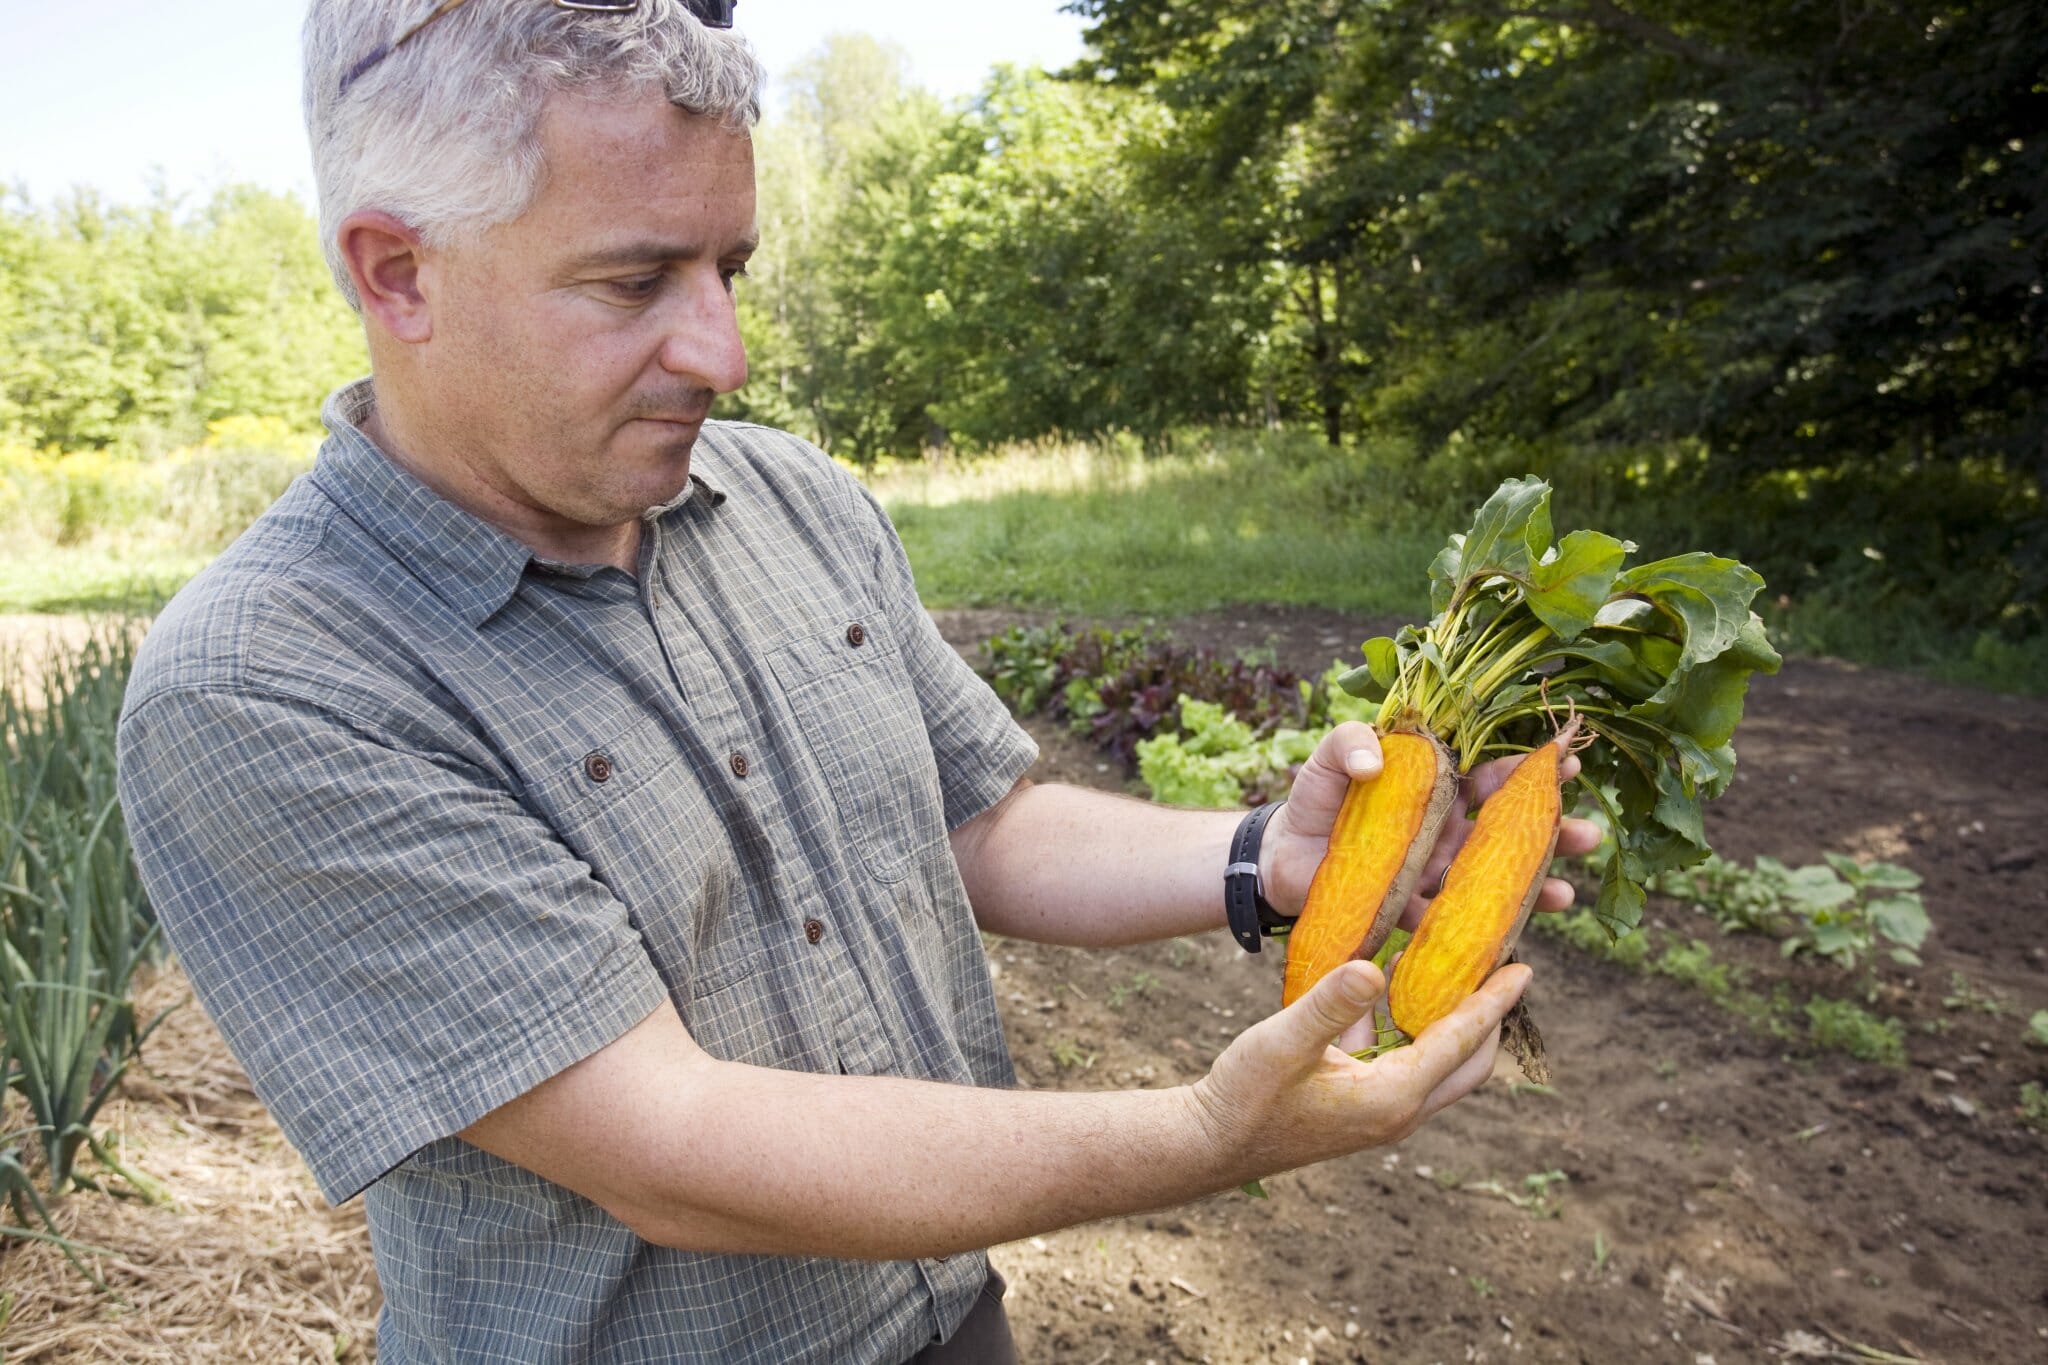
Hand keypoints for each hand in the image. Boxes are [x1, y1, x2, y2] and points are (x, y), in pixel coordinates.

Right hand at [1186, 958, 1530, 1178]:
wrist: (1210, 1145)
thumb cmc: (1243, 1096)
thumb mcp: (1281, 1041)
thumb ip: (1329, 1003)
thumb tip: (1373, 967)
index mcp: (1392, 1097)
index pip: (1460, 1041)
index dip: (1494, 1002)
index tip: (1525, 969)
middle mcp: (1399, 1111)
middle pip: (1469, 1063)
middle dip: (1490, 1018)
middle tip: (1501, 970)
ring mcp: (1381, 1114)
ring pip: (1439, 1066)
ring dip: (1451, 1023)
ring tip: (1452, 972)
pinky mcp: (1362, 1109)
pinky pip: (1405, 1065)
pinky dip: (1411, 1029)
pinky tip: (1388, 989)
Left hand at [1258, 723, 1600, 924]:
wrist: (1279, 859)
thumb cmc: (1314, 801)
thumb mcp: (1328, 759)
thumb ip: (1349, 743)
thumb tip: (1376, 761)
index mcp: (1437, 789)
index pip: (1492, 776)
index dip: (1530, 771)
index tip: (1567, 765)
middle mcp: (1446, 831)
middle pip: (1509, 831)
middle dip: (1552, 832)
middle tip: (1587, 835)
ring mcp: (1435, 873)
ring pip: (1494, 880)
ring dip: (1534, 888)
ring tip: (1568, 895)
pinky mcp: (1414, 911)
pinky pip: (1454, 925)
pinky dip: (1483, 933)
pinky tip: (1511, 940)